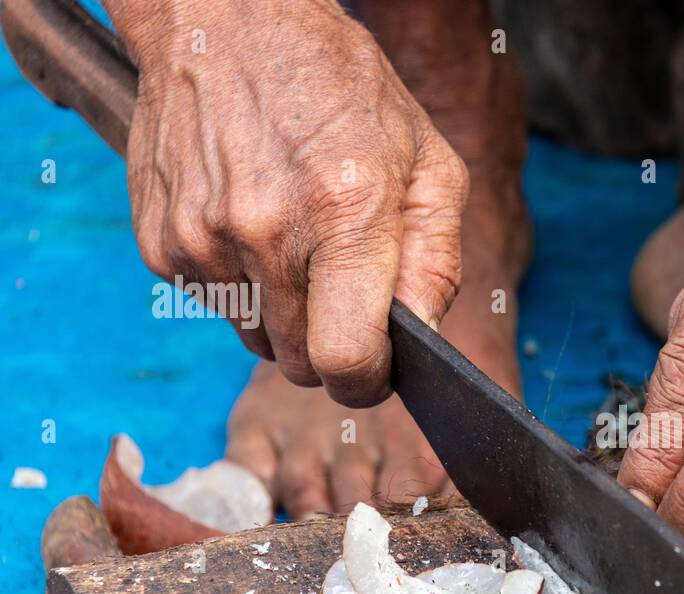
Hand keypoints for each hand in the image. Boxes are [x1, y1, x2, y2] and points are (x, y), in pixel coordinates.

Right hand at [112, 0, 467, 405]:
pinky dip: (239, 285)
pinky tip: (252, 224)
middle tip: (343, 293)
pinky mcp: (161, 242)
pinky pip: (213, 305)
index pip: (346, 360)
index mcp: (344, 214)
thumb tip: (422, 338)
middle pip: (300, 363)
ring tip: (297, 243)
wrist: (230, 22)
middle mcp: (265, 232)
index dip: (369, 380)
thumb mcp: (428, 163)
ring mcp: (203, 239)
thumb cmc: (344, 91)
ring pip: (255, 340)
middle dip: (330, 346)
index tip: (378, 367)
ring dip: (283, 316)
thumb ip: (436, 262)